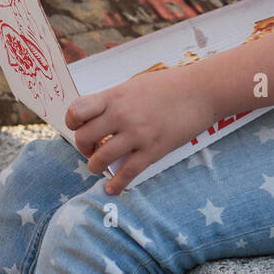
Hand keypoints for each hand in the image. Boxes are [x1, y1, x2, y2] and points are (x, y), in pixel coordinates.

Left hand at [66, 63, 216, 193]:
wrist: (201, 91)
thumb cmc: (168, 85)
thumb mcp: (135, 85)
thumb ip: (114, 100)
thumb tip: (96, 116)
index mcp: (115, 96)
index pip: (77, 110)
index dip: (72, 122)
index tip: (78, 126)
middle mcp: (122, 115)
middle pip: (84, 138)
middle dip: (83, 147)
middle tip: (91, 149)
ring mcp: (137, 134)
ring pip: (100, 159)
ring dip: (95, 166)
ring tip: (99, 165)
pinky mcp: (153, 150)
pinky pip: (127, 174)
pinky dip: (116, 185)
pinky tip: (112, 188)